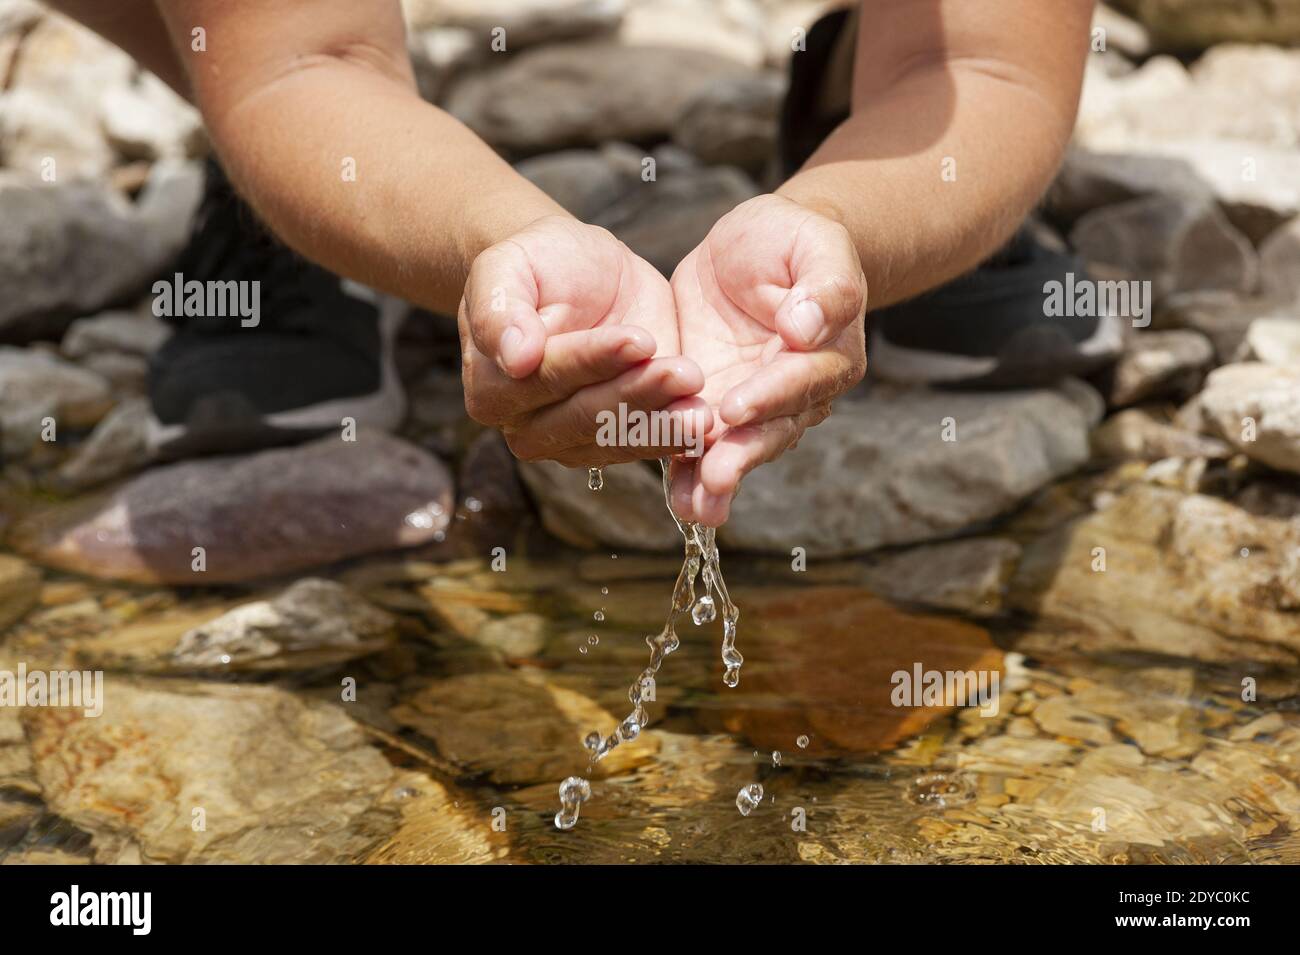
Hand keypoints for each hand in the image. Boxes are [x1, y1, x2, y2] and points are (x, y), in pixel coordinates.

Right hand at [459, 215, 711, 465]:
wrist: (577, 272)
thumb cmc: (538, 263)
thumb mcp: (508, 267)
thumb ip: (500, 309)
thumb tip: (515, 356)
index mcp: (492, 388)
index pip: (545, 380)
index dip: (593, 361)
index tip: (638, 339)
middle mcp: (525, 428)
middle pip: (583, 417)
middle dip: (637, 395)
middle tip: (686, 372)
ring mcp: (569, 443)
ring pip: (616, 439)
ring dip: (662, 424)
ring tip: (702, 407)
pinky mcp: (612, 443)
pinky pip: (641, 446)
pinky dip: (673, 438)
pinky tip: (705, 426)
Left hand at [668, 194, 867, 525]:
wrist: (757, 248)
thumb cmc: (795, 242)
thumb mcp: (816, 246)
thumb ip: (823, 287)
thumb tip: (807, 327)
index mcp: (827, 357)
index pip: (798, 381)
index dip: (768, 396)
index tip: (735, 407)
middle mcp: (792, 393)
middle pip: (769, 431)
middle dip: (740, 456)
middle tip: (714, 478)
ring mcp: (751, 405)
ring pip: (735, 448)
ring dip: (712, 478)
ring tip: (692, 507)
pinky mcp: (712, 405)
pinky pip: (698, 440)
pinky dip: (685, 470)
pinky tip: (673, 498)